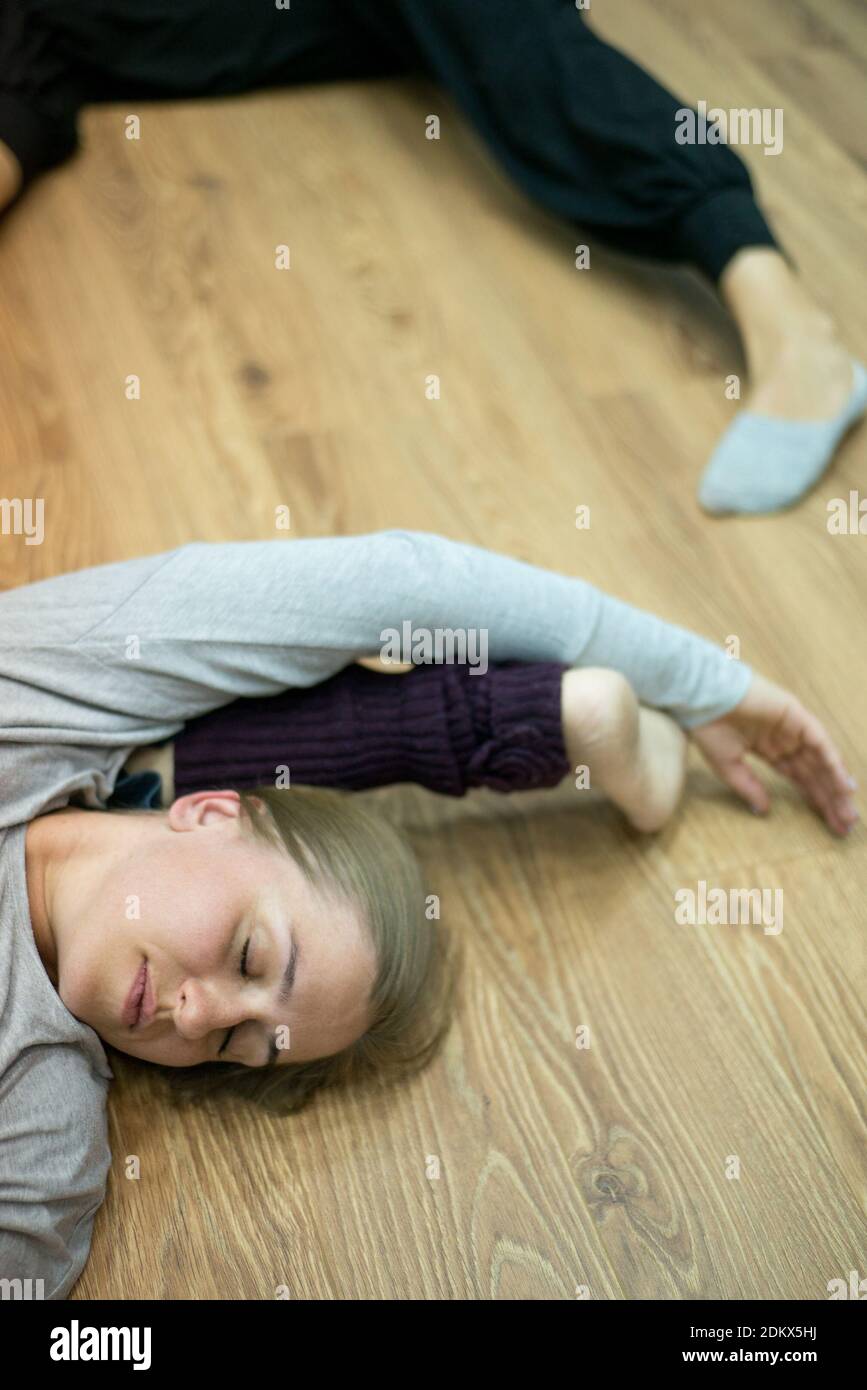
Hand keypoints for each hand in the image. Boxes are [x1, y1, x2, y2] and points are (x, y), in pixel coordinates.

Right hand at [690, 673, 857, 835]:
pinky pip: (819, 741)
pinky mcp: (795, 714)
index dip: (814, 800)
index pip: (799, 777)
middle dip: (830, 799)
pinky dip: (832, 762)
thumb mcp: (728, 767)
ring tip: (848, 813)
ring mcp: (793, 726)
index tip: (829, 825)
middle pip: (814, 773)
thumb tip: (764, 810)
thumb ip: (749, 787)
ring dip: (836, 786)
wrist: (700, 698)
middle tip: (846, 826)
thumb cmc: (708, 728)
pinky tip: (842, 784)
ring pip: (821, 760)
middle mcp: (785, 738)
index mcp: (769, 748)